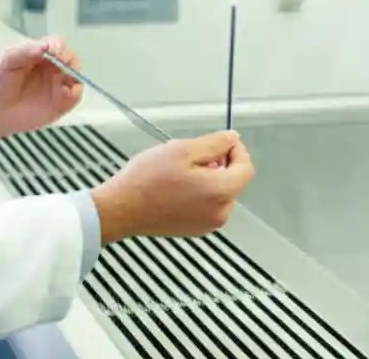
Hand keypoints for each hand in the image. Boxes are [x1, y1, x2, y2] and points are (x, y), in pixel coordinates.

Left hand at [0, 36, 83, 143]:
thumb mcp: (7, 61)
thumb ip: (26, 51)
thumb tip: (46, 46)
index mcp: (38, 54)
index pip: (57, 44)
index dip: (59, 47)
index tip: (56, 52)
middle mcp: (51, 68)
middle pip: (71, 58)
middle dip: (70, 61)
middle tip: (63, 67)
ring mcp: (56, 85)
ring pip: (77, 76)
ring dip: (74, 77)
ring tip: (62, 82)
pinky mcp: (60, 103)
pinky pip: (75, 96)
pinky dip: (74, 94)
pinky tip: (63, 94)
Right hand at [91, 131, 254, 242]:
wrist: (121, 209)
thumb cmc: (147, 180)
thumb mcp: (182, 149)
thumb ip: (214, 143)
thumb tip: (232, 139)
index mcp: (221, 192)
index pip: (246, 168)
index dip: (236, 150)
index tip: (222, 142)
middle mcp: (220, 212)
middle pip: (234, 181)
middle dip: (219, 165)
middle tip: (191, 157)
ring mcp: (207, 224)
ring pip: (220, 194)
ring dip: (208, 179)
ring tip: (179, 173)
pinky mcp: (194, 229)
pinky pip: (207, 206)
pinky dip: (198, 194)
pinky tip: (175, 188)